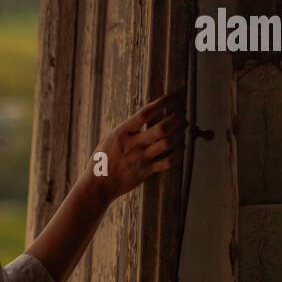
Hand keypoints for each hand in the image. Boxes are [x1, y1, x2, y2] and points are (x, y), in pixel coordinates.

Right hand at [86, 90, 187, 204]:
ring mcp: (140, 158)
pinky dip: (178, 154)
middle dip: (176, 119)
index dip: (160, 103)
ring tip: (183, 128)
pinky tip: (181, 148)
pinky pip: (168, 162)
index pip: (144, 114)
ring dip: (179, 134)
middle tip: (183, 115)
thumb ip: (129, 129)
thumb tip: (148, 116)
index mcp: (121, 133)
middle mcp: (132, 145)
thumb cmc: (103, 159)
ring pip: (167, 143)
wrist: (98, 184)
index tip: (172, 97)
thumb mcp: (111, 139)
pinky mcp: (146, 171)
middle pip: (161, 128)